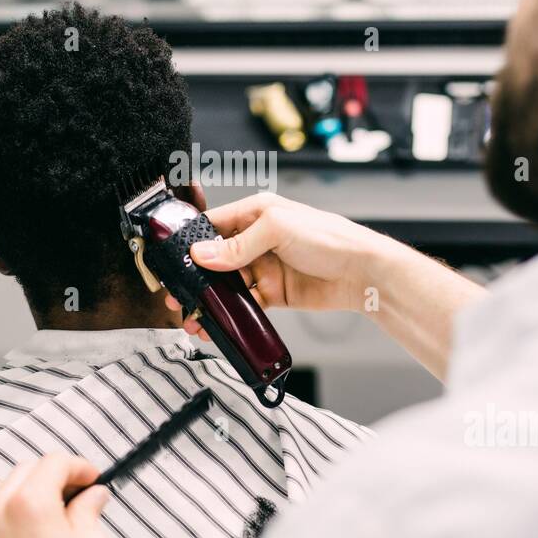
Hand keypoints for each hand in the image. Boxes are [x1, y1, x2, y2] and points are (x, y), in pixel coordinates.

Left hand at [0, 454, 110, 537]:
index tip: (89, 478)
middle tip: (74, 494)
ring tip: (38, 507)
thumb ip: (90, 511)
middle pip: (26, 469)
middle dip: (52, 476)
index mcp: (31, 502)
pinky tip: (5, 523)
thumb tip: (93, 496)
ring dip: (17, 489)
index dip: (79, 467)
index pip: (55, 462)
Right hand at [166, 193, 397, 337]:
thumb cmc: (331, 238)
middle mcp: (257, 239)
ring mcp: (264, 268)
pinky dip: (229, 315)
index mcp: (256, 213)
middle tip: (177, 295)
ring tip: (193, 315)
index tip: (174, 262)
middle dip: (195, 278)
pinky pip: (244, 305)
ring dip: (209, 300)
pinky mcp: (273, 293)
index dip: (192, 243)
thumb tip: (204, 255)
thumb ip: (239, 244)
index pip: (213, 226)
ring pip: (226, 286)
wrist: (363, 273)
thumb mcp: (278, 230)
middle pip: (215, 259)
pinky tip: (217, 324)